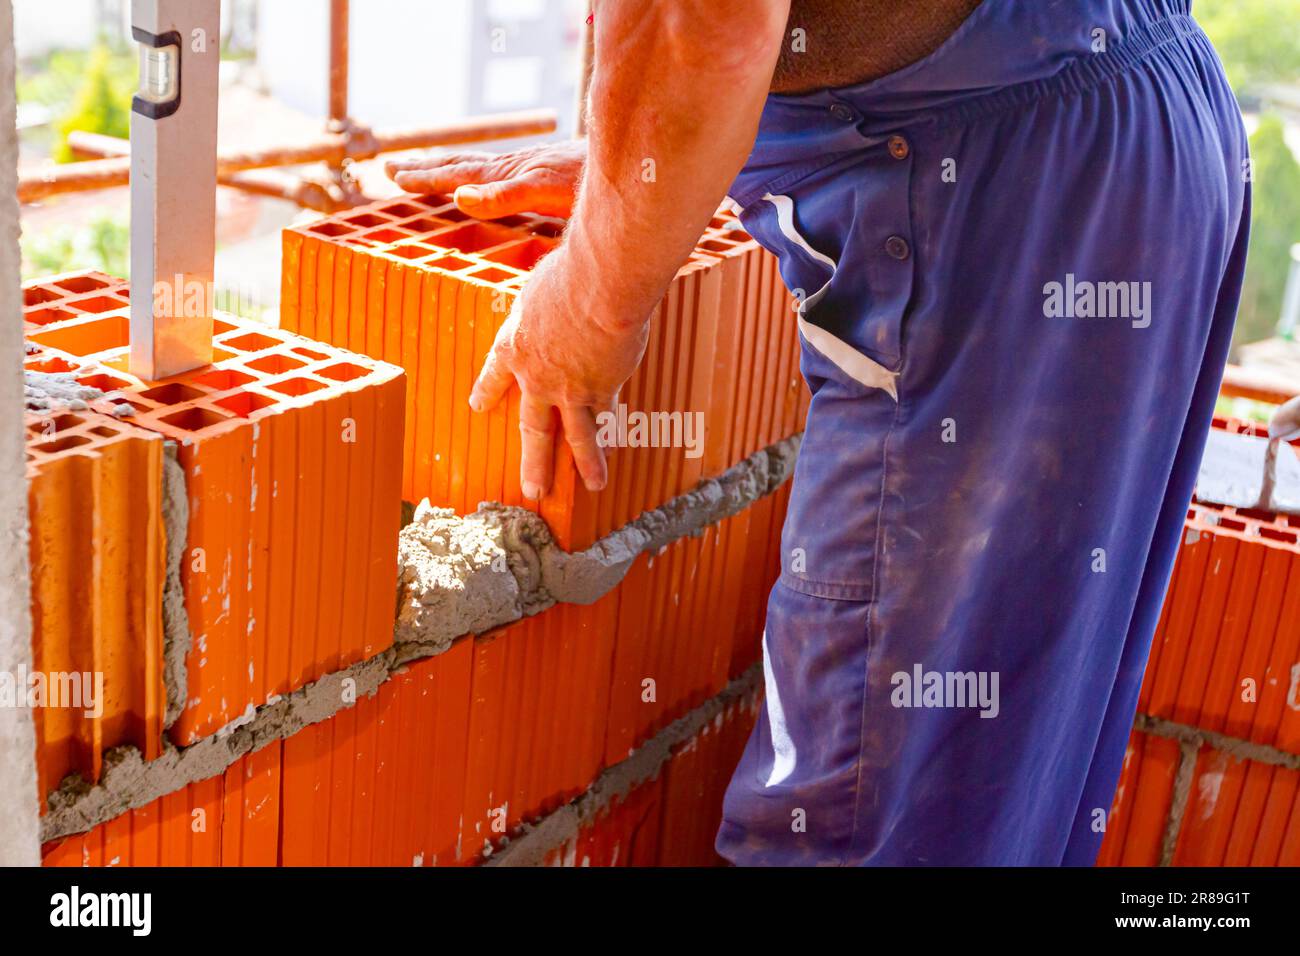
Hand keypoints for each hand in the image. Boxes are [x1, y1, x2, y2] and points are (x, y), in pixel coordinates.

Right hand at [385, 140, 586, 219]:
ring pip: (479, 168)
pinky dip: (483, 180)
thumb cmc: (589, 181)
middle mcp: (513, 168)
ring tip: (428, 170)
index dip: (425, 177)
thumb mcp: (545, 191)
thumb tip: (459, 197)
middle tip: (391, 168)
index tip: (392, 176)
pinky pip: (501, 179)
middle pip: (460, 165)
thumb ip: (505, 196)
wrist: (630, 165)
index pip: (455, 173)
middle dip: (425, 169)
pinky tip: (489, 185)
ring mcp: (529, 169)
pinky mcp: (546, 175)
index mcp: (506, 174)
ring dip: (450, 170)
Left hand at [469, 253, 648, 498]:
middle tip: (533, 489)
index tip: (478, 405)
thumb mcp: (537, 286)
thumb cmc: (570, 274)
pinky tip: (616, 449)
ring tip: (593, 485)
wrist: (601, 285)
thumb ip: (539, 306)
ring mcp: (572, 390)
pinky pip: (608, 417)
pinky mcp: (604, 388)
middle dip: (534, 461)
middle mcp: (539, 378)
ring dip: (585, 464)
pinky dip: (612, 433)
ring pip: (577, 436)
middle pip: (534, 427)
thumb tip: (550, 302)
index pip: (495, 375)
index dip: (487, 390)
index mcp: (514, 346)